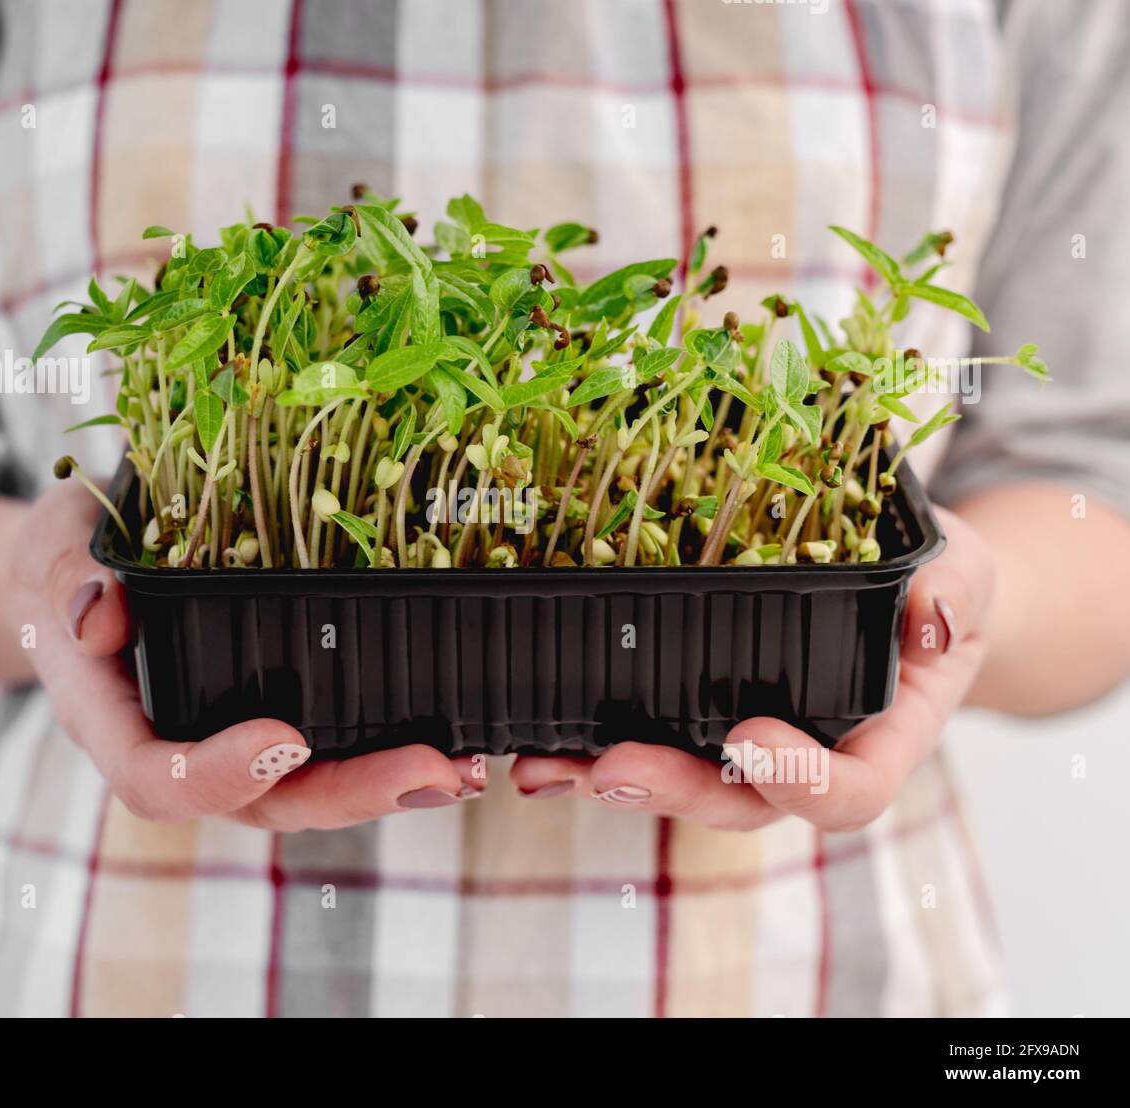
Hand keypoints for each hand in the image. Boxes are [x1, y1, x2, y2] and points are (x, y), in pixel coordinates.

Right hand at [9, 480, 481, 827]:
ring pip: (305, 791)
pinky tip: (454, 742)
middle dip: (348, 794)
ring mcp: (228, 740)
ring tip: (466, 768)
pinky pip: (327, 752)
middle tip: (432, 771)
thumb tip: (98, 614)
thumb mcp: (53, 546)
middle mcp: (177, 745)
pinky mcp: (272, 717)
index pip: (155, 778)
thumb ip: (68, 576)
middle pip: (258, 803)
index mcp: (112, 720)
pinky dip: (389, 753)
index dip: (217, 775)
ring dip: (389, 787)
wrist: (82, 571)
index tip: (281, 740)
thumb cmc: (68, 555)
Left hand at [510, 507, 993, 831]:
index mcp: (881, 736)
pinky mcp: (698, 715)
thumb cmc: (933, 584)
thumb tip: (931, 615)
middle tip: (613, 766)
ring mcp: (747, 743)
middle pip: (743, 803)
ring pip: (683, 784)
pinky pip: (650, 741)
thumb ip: (954, 590)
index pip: (851, 791)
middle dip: (677, 790)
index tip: (749, 739)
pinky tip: (539, 743)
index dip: (800, 780)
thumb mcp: (962, 570)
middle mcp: (806, 754)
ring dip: (612, 778)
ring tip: (546, 765)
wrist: (899, 587)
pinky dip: (591, 747)